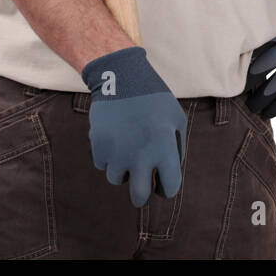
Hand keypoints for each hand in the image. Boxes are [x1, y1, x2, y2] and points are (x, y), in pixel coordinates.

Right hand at [81, 46, 186, 207]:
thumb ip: (177, 148)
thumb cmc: (154, 100)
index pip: (170, 188)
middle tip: (141, 190)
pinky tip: (114, 137)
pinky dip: (108, 157)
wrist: (121, 79)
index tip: (163, 185)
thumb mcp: (176, 119)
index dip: (167, 188)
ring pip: (117, 179)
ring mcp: (117, 154)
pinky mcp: (98, 148)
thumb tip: (169, 173)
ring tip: (127, 147)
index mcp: (165, 149)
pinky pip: (103, 164)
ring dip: (123, 170)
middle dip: (141, 197)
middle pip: (139, 197)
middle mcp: (141, 156)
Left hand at [244, 16, 275, 118]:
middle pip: (265, 64)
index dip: (246, 55)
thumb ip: (272, 45)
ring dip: (262, 97)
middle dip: (250, 80)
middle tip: (237, 91)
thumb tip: (245, 60)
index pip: (261, 44)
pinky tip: (269, 112)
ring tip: (252, 107)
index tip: (233, 67)